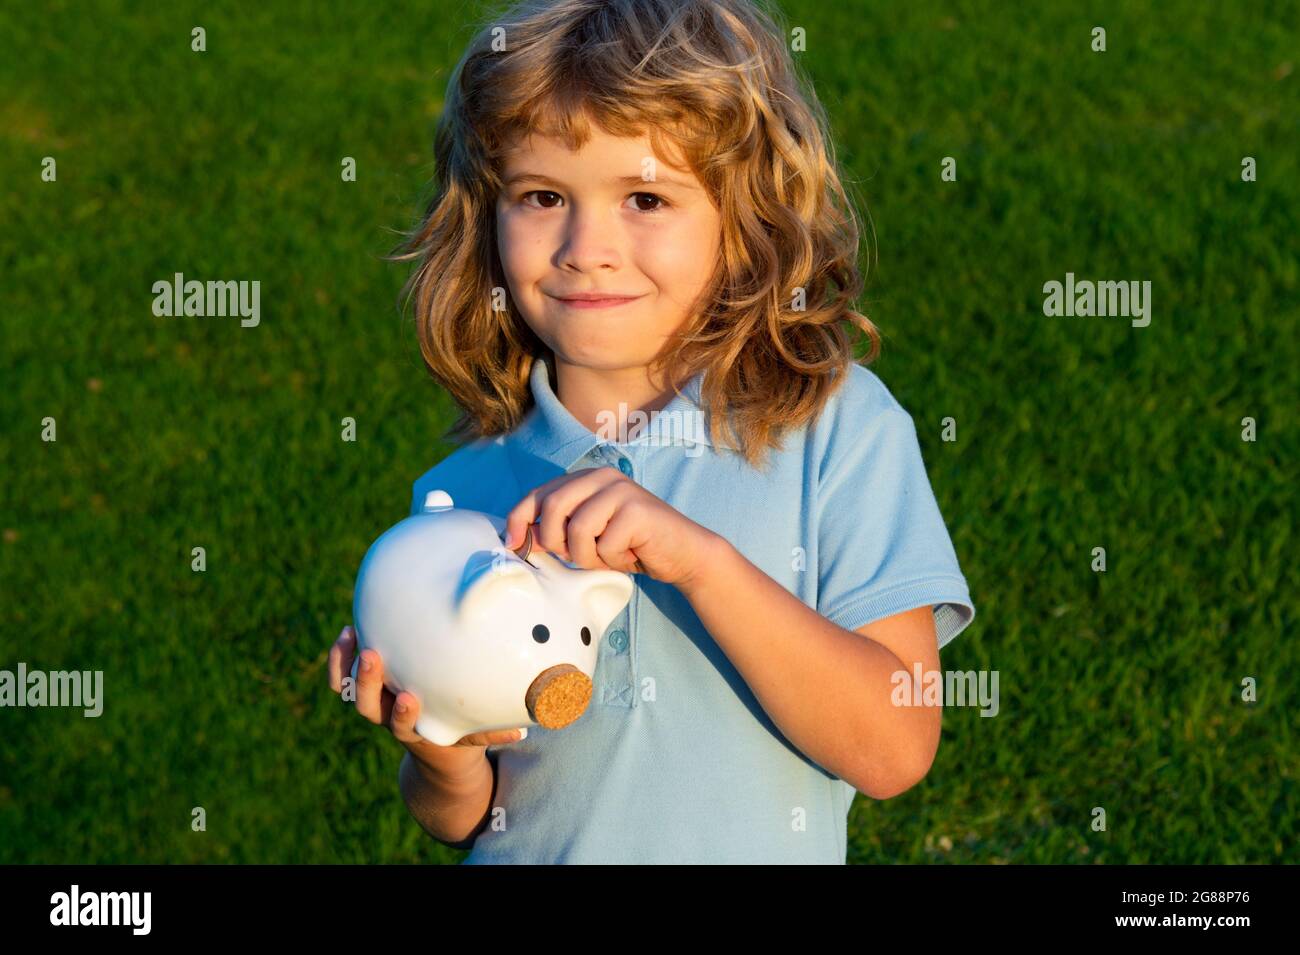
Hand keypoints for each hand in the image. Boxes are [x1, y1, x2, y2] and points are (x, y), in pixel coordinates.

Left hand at [327, 625, 526, 777]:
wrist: (436, 746)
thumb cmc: (463, 731)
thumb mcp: (478, 732)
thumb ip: (496, 730)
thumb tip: (524, 729)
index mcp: (417, 729)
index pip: (403, 727)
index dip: (403, 715)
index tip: (410, 699)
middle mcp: (391, 717)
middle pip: (368, 706)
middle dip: (368, 682)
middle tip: (372, 657)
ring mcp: (378, 700)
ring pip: (350, 689)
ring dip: (346, 664)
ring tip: (350, 634)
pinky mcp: (369, 685)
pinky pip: (344, 674)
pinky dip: (341, 656)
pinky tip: (349, 630)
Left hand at [502, 466, 720, 590]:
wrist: (683, 553)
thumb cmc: (632, 546)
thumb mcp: (589, 534)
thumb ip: (559, 528)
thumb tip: (519, 539)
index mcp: (587, 478)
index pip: (539, 493)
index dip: (519, 519)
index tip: (513, 544)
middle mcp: (603, 477)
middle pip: (554, 507)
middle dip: (554, 541)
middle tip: (575, 557)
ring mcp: (621, 491)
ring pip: (577, 530)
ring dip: (587, 556)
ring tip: (607, 557)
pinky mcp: (637, 511)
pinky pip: (604, 545)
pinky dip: (612, 561)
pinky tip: (629, 557)